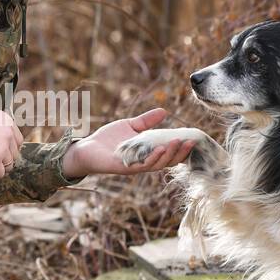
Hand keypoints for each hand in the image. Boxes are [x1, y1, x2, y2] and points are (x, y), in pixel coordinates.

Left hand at [61, 107, 194, 177]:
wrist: (87, 147)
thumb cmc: (108, 139)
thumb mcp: (130, 126)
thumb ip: (146, 121)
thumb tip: (164, 111)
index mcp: (148, 153)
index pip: (169, 154)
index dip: (181, 149)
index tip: (193, 139)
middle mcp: (144, 162)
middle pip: (168, 161)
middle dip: (180, 152)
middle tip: (191, 141)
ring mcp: (135, 166)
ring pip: (158, 164)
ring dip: (169, 154)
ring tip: (178, 142)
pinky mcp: (125, 167)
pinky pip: (142, 165)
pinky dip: (153, 157)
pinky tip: (160, 149)